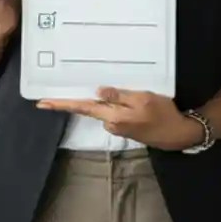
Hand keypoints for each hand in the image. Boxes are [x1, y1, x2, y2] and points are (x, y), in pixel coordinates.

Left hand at [37, 87, 204, 151]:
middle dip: (72, 101)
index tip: (42, 103)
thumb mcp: (143, 99)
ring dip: (96, 101)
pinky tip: (113, 97)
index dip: (62, 105)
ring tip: (94, 86)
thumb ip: (119, 96)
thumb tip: (98, 92)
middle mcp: (111, 124)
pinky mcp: (124, 127)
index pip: (82, 107)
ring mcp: (117, 127)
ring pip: (101, 110)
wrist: (178, 134)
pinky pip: (111, 112)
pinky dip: (109, 105)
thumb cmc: (163, 114)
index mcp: (113, 117)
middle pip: (87, 108)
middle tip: (51, 95)